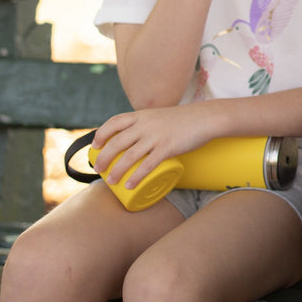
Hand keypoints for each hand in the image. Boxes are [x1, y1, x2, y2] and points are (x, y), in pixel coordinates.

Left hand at [91, 105, 215, 186]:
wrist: (205, 118)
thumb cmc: (183, 119)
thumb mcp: (159, 116)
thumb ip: (146, 124)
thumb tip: (134, 138)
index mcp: (142, 115)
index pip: (114, 122)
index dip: (101, 134)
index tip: (95, 145)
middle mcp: (146, 125)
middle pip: (116, 142)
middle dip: (103, 158)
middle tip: (99, 169)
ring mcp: (156, 137)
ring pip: (129, 156)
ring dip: (117, 171)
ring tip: (111, 181)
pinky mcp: (168, 148)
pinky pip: (147, 165)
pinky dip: (136, 177)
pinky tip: (130, 185)